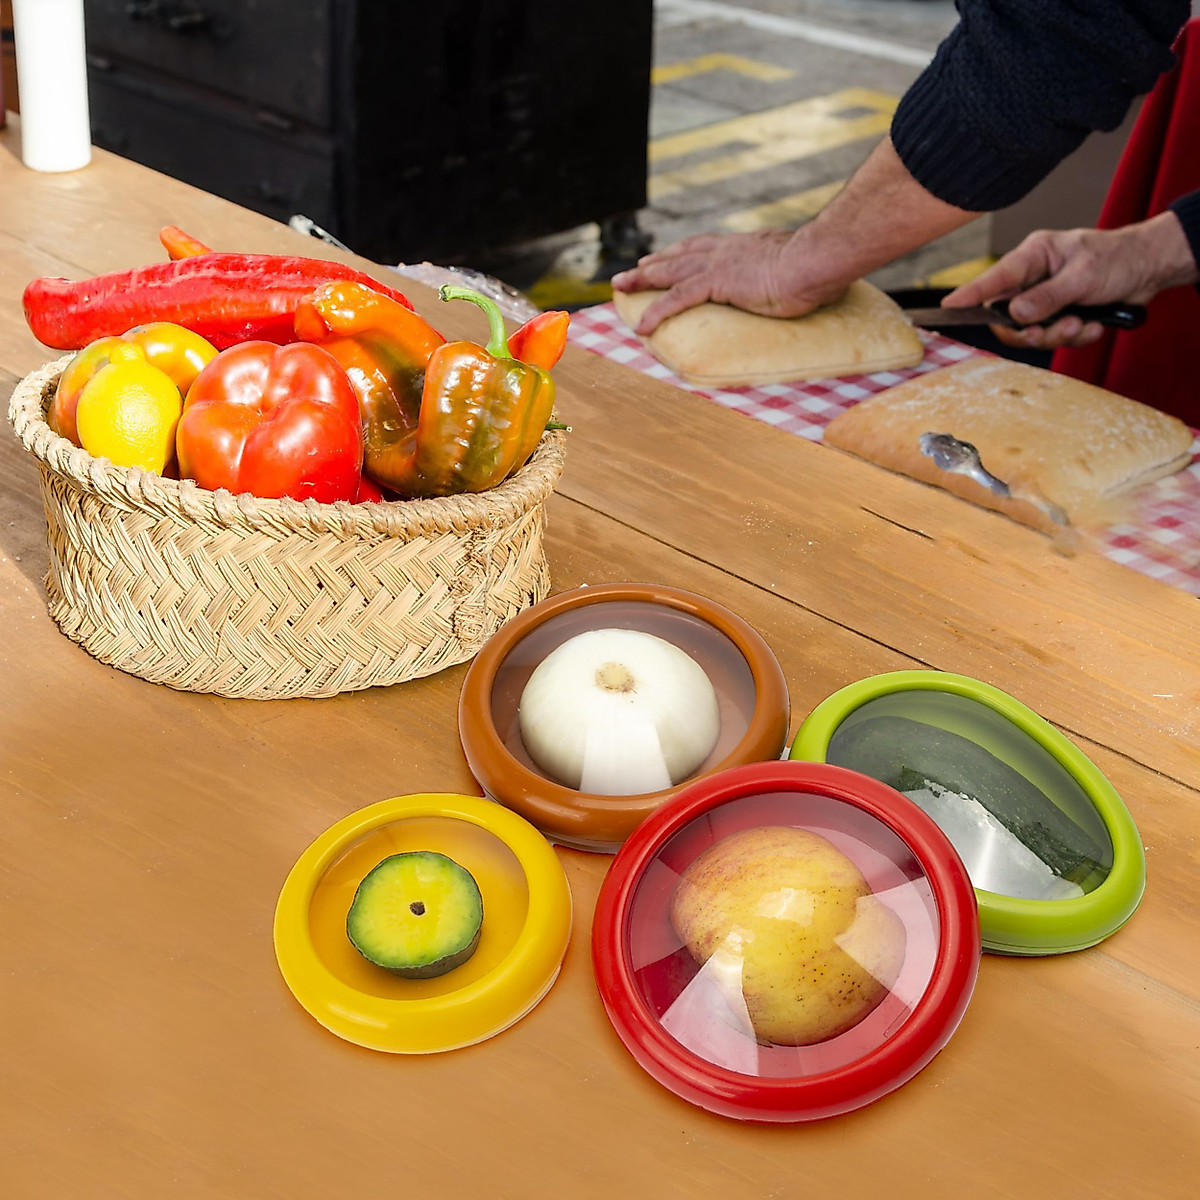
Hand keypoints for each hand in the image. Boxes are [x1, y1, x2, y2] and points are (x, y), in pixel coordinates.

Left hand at [610, 229, 846, 334]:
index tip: (661, 256)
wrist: (815, 260)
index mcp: (741, 246)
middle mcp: (724, 250)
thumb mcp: (795, 267)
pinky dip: (657, 312)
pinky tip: (641, 325)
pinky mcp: (716, 282)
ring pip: (668, 272)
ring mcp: (717, 265)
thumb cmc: (816, 266)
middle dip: (650, 263)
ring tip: (620, 287)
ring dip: (641, 280)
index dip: (678, 252)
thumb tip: (800, 281)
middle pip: (677, 255)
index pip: (701, 247)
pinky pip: (676, 299)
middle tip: (629, 270)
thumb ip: (786, 272)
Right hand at [942, 211, 1197, 349]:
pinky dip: (1076, 337)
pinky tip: (1094, 325)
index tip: (948, 307)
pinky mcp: (1059, 315)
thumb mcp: (1084, 275)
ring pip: (1031, 332)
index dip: (970, 295)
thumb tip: (1015, 313)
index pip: (994, 279)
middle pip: (1008, 317)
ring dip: (1058, 335)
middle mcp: (1033, 279)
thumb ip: (1048, 295)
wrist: (1150, 269)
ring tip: (1082, 322)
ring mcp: (1046, 299)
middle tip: (1051, 331)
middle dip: (1031, 331)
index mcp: (1033, 257)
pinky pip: (1055, 338)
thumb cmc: (1118, 258)